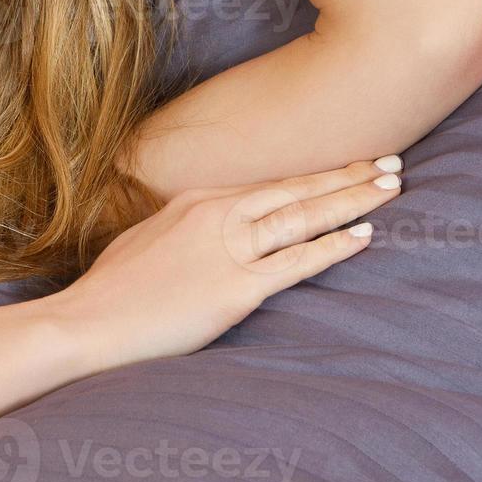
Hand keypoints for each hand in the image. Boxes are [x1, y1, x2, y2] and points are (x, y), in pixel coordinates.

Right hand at [48, 157, 403, 371]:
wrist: (91, 321)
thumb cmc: (109, 290)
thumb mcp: (144, 241)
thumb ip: (179, 231)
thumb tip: (195, 236)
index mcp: (194, 201)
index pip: (266, 183)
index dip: (311, 174)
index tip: (345, 163)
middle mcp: (217, 215)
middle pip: (295, 190)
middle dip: (346, 175)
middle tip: (390, 161)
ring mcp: (229, 249)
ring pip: (303, 216)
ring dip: (351, 200)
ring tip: (390, 187)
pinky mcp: (237, 287)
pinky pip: (297, 262)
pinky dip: (334, 246)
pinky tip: (363, 235)